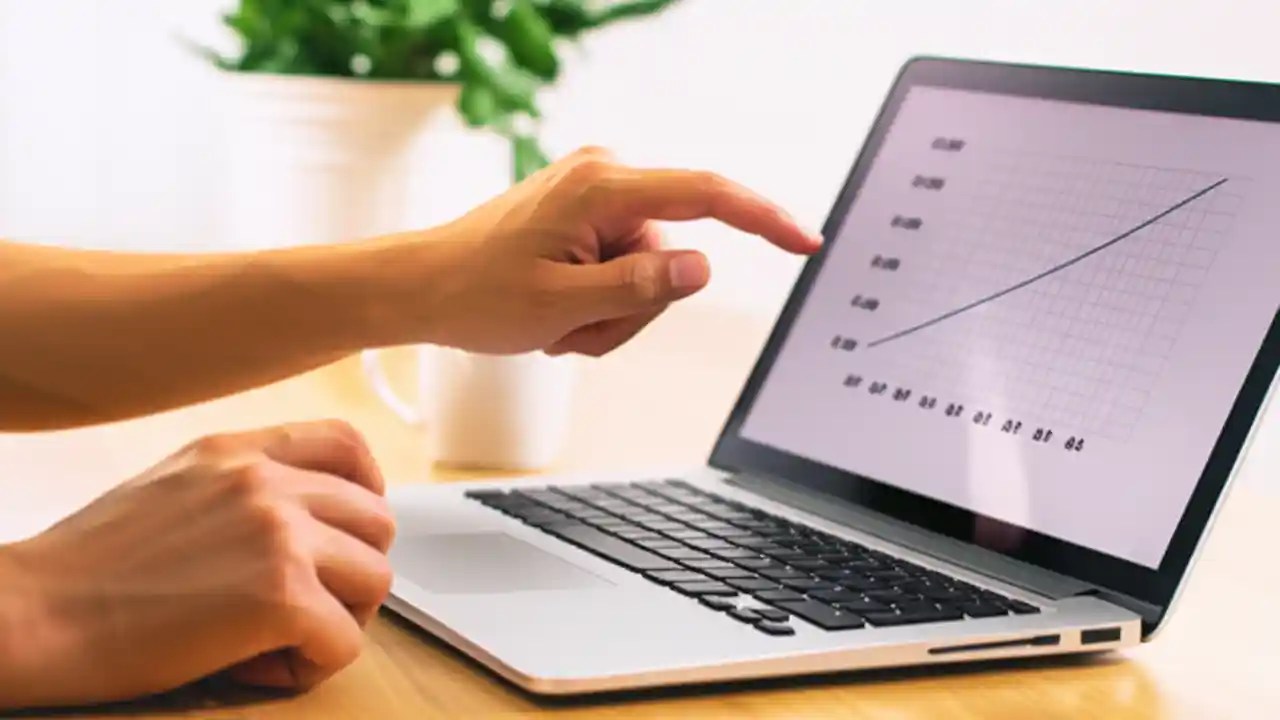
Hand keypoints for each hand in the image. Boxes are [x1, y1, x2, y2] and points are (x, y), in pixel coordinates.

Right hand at [0, 420, 393, 708]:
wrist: (30, 614)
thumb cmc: (87, 568)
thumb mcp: (171, 487)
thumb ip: (241, 486)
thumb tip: (308, 517)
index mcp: (240, 451)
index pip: (349, 443)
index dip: (368, 490)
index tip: (350, 533)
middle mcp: (267, 481)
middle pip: (378, 521)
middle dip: (352, 573)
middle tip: (302, 610)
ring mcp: (280, 534)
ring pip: (376, 579)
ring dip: (337, 621)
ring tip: (272, 641)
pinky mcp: (282, 595)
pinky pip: (346, 641)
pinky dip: (309, 667)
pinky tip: (251, 666)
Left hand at [422, 146, 821, 355]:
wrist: (423, 287)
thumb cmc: (477, 295)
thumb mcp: (561, 306)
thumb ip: (639, 287)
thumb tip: (705, 265)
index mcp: (602, 187)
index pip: (706, 195)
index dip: (763, 220)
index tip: (806, 243)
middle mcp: (605, 176)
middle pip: (673, 257)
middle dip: (634, 308)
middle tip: (573, 328)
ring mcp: (596, 194)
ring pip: (651, 275)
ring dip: (612, 315)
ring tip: (557, 323)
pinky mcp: (589, 213)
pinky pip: (626, 270)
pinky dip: (600, 305)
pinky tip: (557, 310)